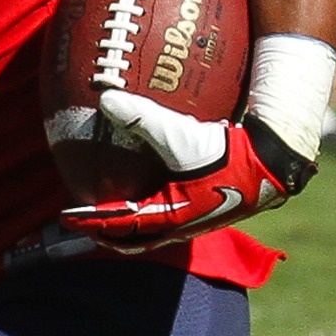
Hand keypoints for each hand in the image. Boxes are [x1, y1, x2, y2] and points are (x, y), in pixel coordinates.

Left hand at [58, 90, 315, 254]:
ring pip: (150, 228)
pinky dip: (148, 206)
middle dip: (106, 231)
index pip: (119, 226)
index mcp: (169, 216)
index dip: (90, 223)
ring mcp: (193, 219)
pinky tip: (147, 180)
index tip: (66, 219)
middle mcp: (179, 225)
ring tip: (109, 205)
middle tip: (81, 220)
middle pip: (133, 237)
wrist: (269, 162)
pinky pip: (166, 212)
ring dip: (127, 222)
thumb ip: (142, 118)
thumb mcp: (179, 135)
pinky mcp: (203, 207)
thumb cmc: (224, 154)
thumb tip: (105, 99)